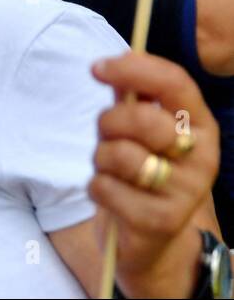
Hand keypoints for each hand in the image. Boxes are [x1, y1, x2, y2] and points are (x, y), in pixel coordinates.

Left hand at [89, 51, 219, 296]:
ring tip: (112, 170)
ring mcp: (186, 191)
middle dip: (108, 122)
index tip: (97, 68)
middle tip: (107, 136)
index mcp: (201, 125)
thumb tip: (108, 65)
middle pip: (142, 118)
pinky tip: (113, 196)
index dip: (133, 69)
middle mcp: (203, 156)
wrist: (148, 235)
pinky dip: (97, 188)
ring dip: (100, 159)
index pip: (175, 83)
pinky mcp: (162, 221)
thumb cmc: (141, 168)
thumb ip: (129, 95)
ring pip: (119, 154)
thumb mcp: (137, 128)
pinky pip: (105, 188)